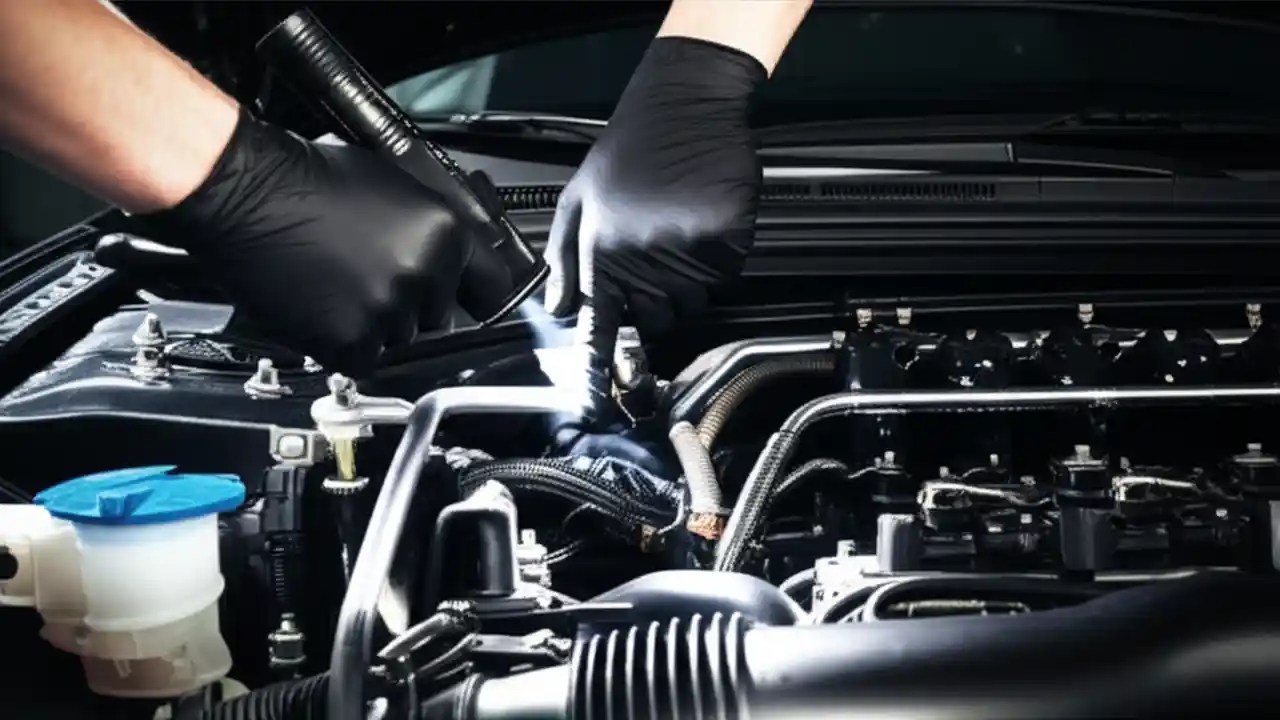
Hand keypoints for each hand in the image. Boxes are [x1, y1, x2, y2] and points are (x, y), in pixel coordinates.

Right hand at [134, 110, 466, 374]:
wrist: (245, 194)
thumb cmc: (305, 180)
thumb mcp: (392, 187)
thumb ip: (428, 230)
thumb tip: (447, 256)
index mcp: (445, 233)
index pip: (492, 287)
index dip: (469, 296)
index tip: (465, 305)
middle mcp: (424, 274)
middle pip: (436, 316)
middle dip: (409, 306)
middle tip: (367, 280)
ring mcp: (388, 311)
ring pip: (398, 339)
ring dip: (373, 325)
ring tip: (336, 287)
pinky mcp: (350, 341)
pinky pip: (361, 359)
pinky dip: (342, 344)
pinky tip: (322, 308)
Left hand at [543, 37, 766, 415]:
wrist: (681, 106)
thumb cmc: (626, 151)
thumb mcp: (578, 200)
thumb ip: (566, 259)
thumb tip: (558, 310)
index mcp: (602, 254)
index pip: (599, 326)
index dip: (597, 368)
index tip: (595, 402)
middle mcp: (644, 260)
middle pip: (655, 321)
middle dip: (654, 303)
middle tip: (654, 262)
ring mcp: (688, 253)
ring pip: (692, 302)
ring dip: (687, 283)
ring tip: (676, 234)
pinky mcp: (726, 242)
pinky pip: (724, 277)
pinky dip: (717, 261)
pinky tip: (702, 223)